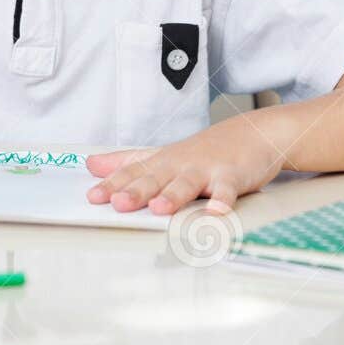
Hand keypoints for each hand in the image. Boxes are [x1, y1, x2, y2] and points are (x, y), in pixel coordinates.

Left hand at [85, 115, 285, 214]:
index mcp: (162, 162)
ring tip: (159, 208)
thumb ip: (127, 161)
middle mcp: (180, 164)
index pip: (133, 172)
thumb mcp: (162, 154)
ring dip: (174, 195)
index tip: (93, 197)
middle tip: (118, 203)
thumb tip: (91, 164)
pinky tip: (216, 211)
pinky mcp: (232, 176)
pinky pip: (227, 190)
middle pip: (156, 178)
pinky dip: (222, 200)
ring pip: (187, 184)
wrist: (252, 132)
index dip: (112, 184)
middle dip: (137, 192)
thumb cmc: (205, 150)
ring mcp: (206, 169)